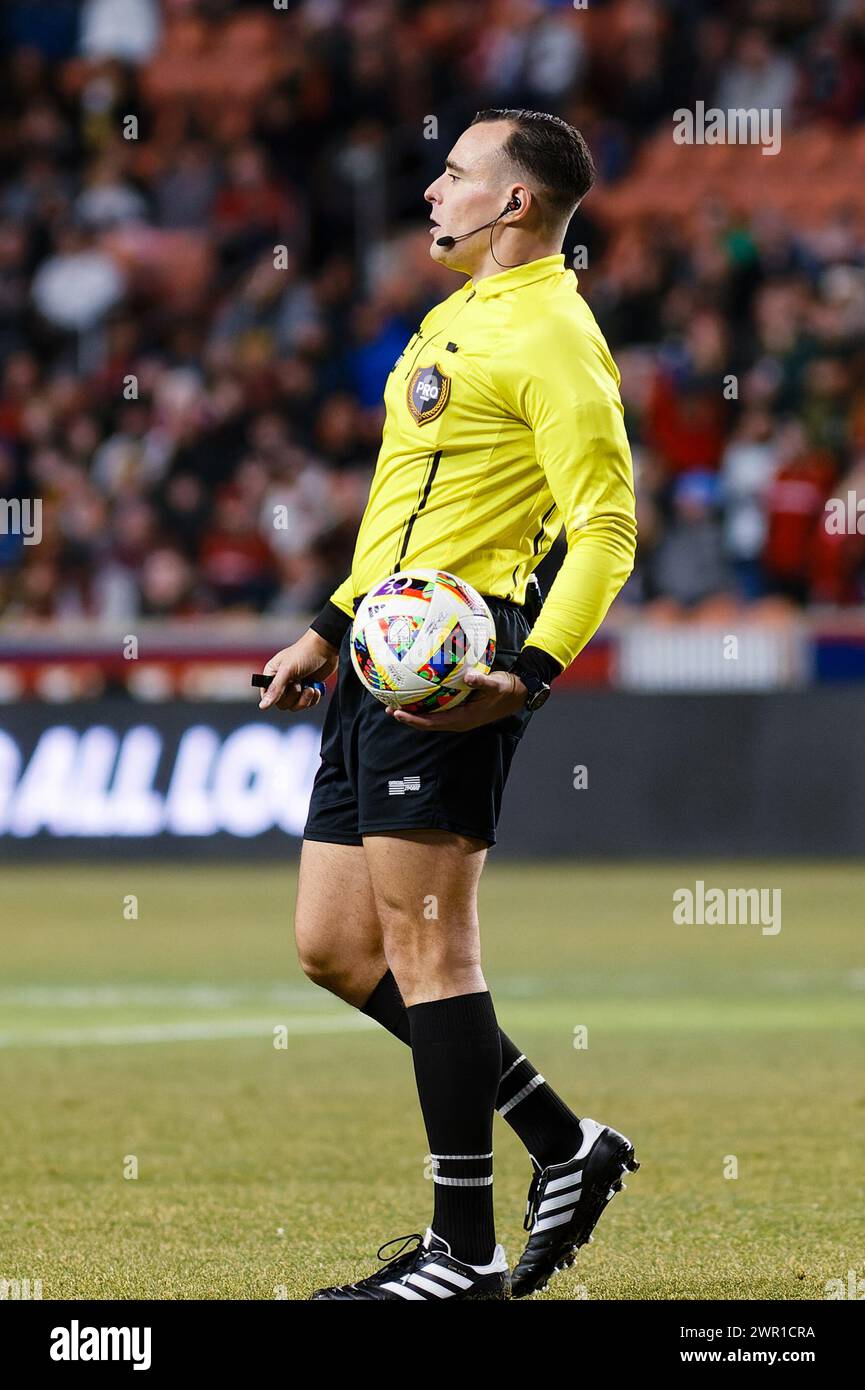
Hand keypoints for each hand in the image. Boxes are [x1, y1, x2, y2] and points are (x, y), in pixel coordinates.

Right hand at [258, 630, 338, 710]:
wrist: (326, 648)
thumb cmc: (304, 653)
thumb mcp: (287, 670)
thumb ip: (275, 689)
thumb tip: (262, 706)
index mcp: (271, 674)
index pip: (267, 696)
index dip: (276, 697)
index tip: (286, 690)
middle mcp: (281, 682)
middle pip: (282, 704)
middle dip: (293, 696)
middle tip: (300, 684)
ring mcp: (295, 686)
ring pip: (294, 706)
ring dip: (304, 699)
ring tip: (310, 688)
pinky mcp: (307, 690)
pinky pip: (306, 704)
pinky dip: (312, 699)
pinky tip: (316, 688)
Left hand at [385, 669, 526, 732]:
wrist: (517, 693)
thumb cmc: (506, 690)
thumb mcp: (496, 684)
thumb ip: (482, 681)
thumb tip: (469, 676)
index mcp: (463, 719)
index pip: (433, 723)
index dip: (414, 720)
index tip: (398, 713)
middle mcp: (457, 721)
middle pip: (427, 723)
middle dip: (408, 717)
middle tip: (389, 708)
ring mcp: (458, 716)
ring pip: (431, 717)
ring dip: (414, 712)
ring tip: (396, 703)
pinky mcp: (459, 709)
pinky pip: (438, 709)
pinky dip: (425, 704)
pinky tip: (417, 694)